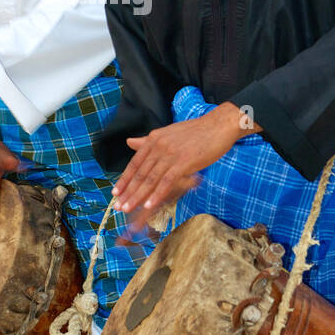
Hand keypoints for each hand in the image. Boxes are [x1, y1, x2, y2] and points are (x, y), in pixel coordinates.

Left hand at [113, 103, 259, 230]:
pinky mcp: (184, 162)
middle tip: (118, 206)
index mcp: (154, 139)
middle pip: (140, 173)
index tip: (116, 192)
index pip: (135, 162)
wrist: (218, 125)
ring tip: (127, 208)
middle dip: (128, 192)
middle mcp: (159, 145)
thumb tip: (129, 142)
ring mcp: (171, 154)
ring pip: (150, 179)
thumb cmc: (196, 131)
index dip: (125, 179)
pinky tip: (149, 205)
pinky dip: (157, 194)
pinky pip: (167, 181)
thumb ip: (148, 141)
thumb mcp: (168, 133)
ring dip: (138, 196)